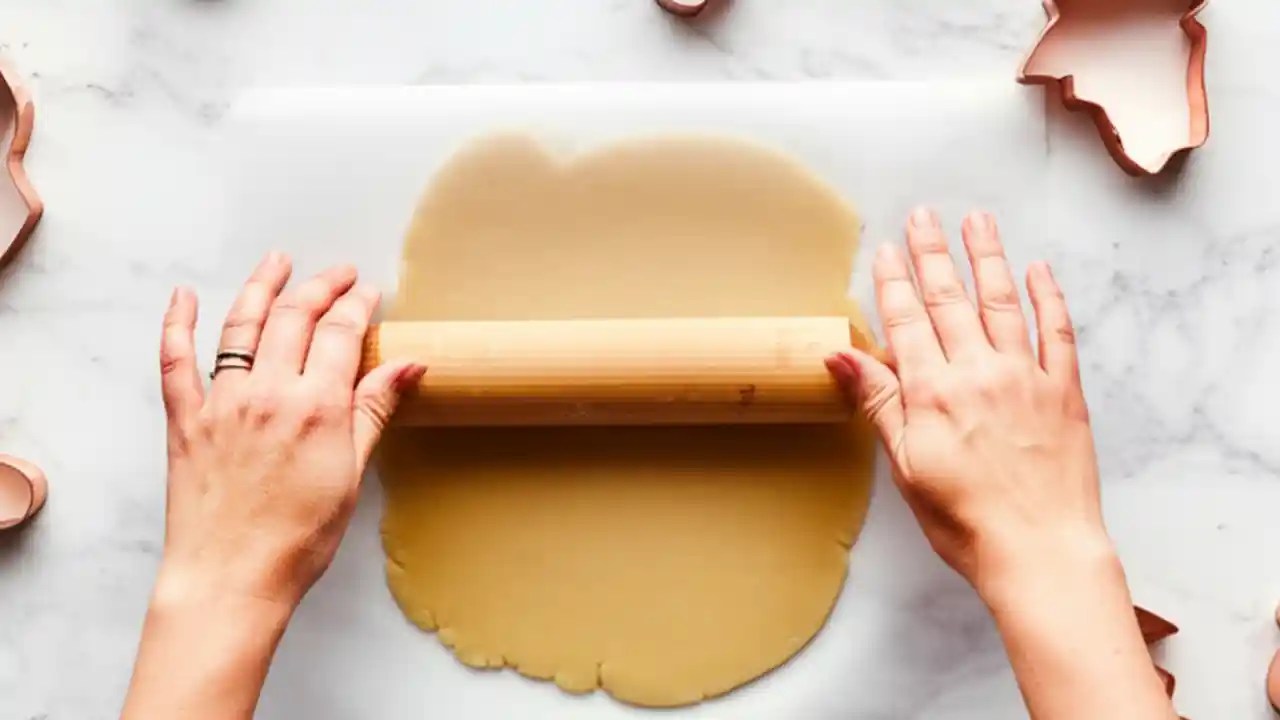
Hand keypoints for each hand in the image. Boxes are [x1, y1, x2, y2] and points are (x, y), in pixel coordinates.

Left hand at [157, 253, 423, 606]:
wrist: (232, 578)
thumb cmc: (299, 539)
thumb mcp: (352, 473)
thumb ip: (374, 410)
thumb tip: (408, 364)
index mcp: (318, 407)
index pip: (342, 333)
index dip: (358, 304)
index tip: (369, 291)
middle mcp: (269, 392)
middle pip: (296, 317)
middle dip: (322, 286)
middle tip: (338, 273)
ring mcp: (223, 402)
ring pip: (241, 324)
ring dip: (262, 286)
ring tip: (277, 262)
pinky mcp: (186, 419)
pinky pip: (175, 359)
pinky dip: (175, 323)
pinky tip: (181, 296)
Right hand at [829, 210, 1177, 719]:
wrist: (1039, 551)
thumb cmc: (964, 520)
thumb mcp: (905, 465)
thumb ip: (878, 402)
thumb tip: (841, 354)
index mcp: (932, 392)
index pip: (906, 322)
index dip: (893, 281)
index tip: (886, 247)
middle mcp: (977, 372)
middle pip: (949, 301)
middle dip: (933, 254)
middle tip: (923, 214)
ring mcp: (1024, 377)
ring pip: (1001, 302)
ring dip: (986, 258)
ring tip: (977, 221)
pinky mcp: (1064, 392)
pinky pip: (1056, 333)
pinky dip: (1047, 298)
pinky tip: (1039, 270)